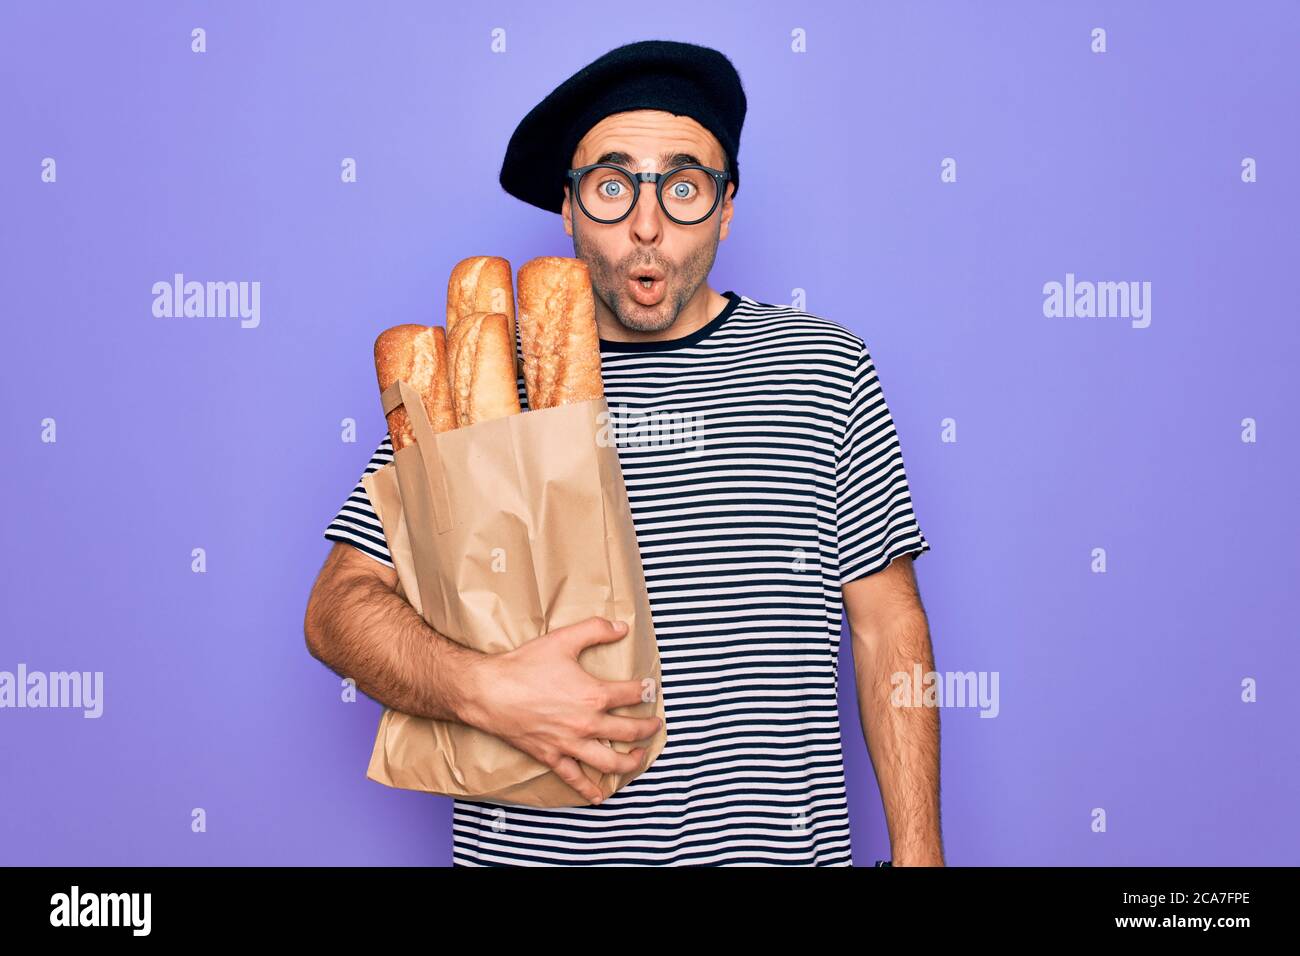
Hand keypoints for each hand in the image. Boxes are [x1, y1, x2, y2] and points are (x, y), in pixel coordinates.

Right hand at [463, 616, 661, 804]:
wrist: (488, 691)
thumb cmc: (524, 665)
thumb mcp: (562, 640)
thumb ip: (594, 630)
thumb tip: (621, 627)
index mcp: (593, 694)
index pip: (632, 695)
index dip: (646, 691)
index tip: (650, 690)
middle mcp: (587, 723)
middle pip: (630, 731)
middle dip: (647, 729)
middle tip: (655, 725)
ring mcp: (570, 743)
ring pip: (610, 761)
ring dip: (631, 761)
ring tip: (640, 756)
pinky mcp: (551, 756)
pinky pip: (574, 778)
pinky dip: (589, 789)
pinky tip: (600, 795)